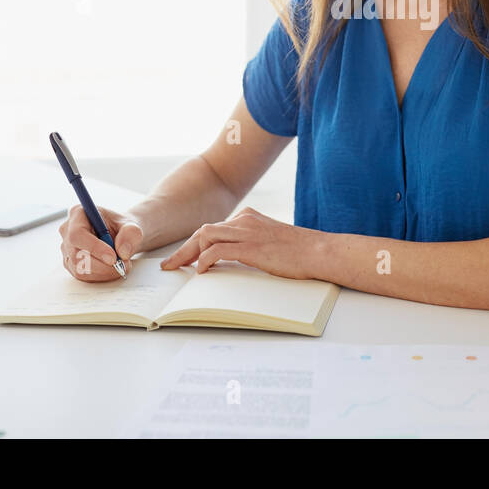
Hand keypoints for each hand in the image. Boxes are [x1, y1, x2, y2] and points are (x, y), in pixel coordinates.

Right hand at [58, 204, 143, 281]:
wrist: (122, 236)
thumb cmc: (123, 227)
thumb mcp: (132, 226)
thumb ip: (131, 234)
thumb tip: (122, 251)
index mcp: (78, 213)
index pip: (78, 234)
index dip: (94, 248)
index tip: (113, 258)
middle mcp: (68, 230)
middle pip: (77, 255)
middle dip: (103, 265)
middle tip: (123, 265)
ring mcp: (67, 248)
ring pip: (80, 269)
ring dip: (104, 272)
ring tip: (121, 265)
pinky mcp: (71, 263)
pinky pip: (84, 276)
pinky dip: (101, 276)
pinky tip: (112, 269)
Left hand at [161, 207, 317, 280]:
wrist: (318, 251)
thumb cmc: (299, 251)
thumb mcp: (270, 240)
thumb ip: (251, 243)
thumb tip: (233, 258)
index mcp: (249, 217)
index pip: (214, 228)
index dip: (195, 243)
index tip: (184, 257)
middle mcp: (245, 220)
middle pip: (204, 231)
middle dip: (184, 248)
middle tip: (170, 265)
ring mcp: (247, 232)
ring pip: (205, 236)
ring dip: (188, 253)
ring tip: (179, 269)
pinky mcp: (250, 247)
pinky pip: (217, 250)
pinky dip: (205, 260)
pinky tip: (201, 271)